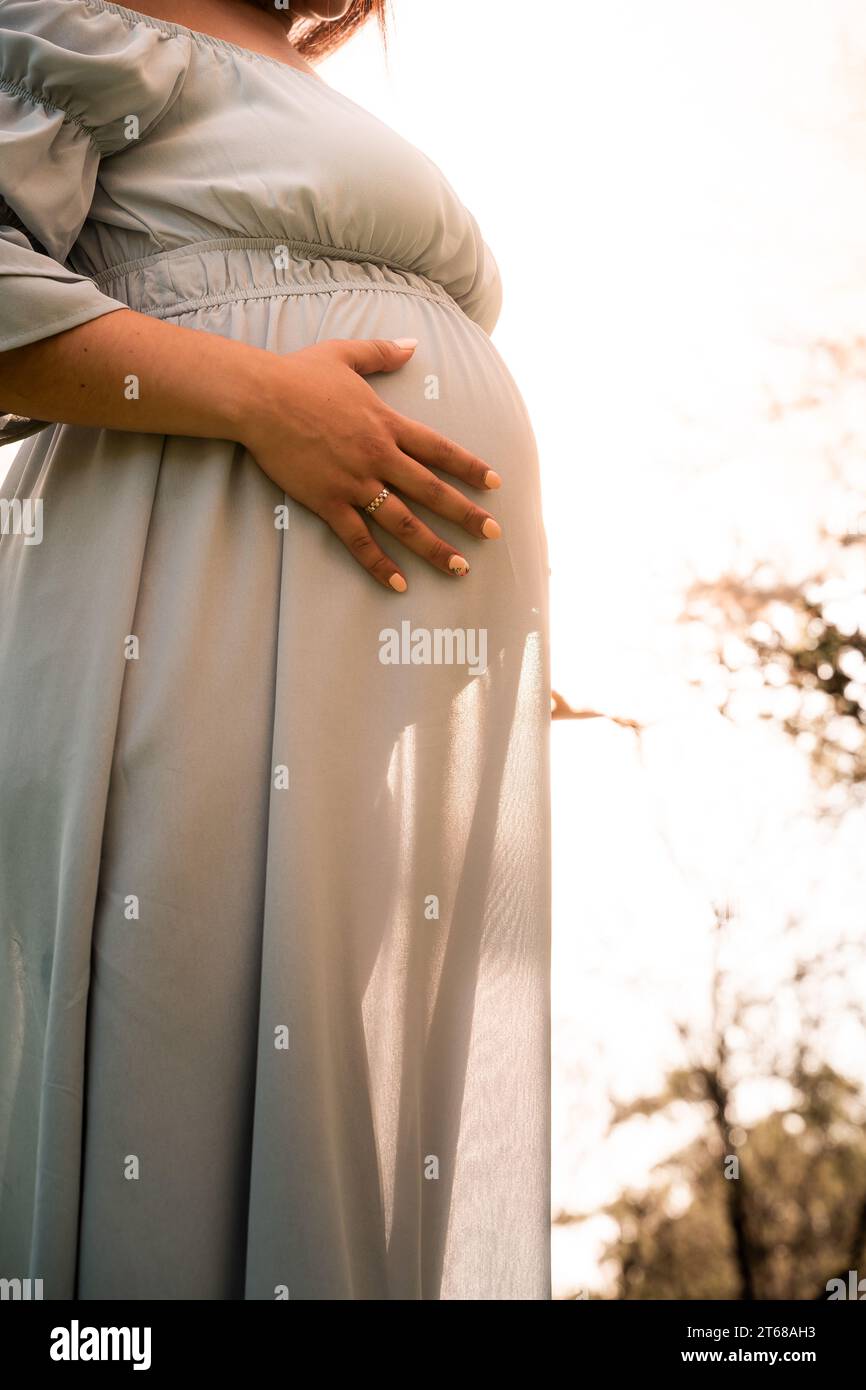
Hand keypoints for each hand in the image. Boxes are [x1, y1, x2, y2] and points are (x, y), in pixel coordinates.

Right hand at [241, 337, 501, 589]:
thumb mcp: (345, 354)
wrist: (259, 398)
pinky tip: (400, 584)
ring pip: (404, 522)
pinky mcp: (328, 502)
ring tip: (460, 568)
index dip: (469, 467)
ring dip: (434, 547)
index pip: (439, 450)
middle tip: (494, 532)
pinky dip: (380, 564)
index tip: (495, 484)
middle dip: (466, 514)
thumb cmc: (297, 374)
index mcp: (386, 423)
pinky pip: (359, 540)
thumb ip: (382, 352)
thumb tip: (413, 344)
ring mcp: (354, 482)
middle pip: (432, 490)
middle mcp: (378, 456)